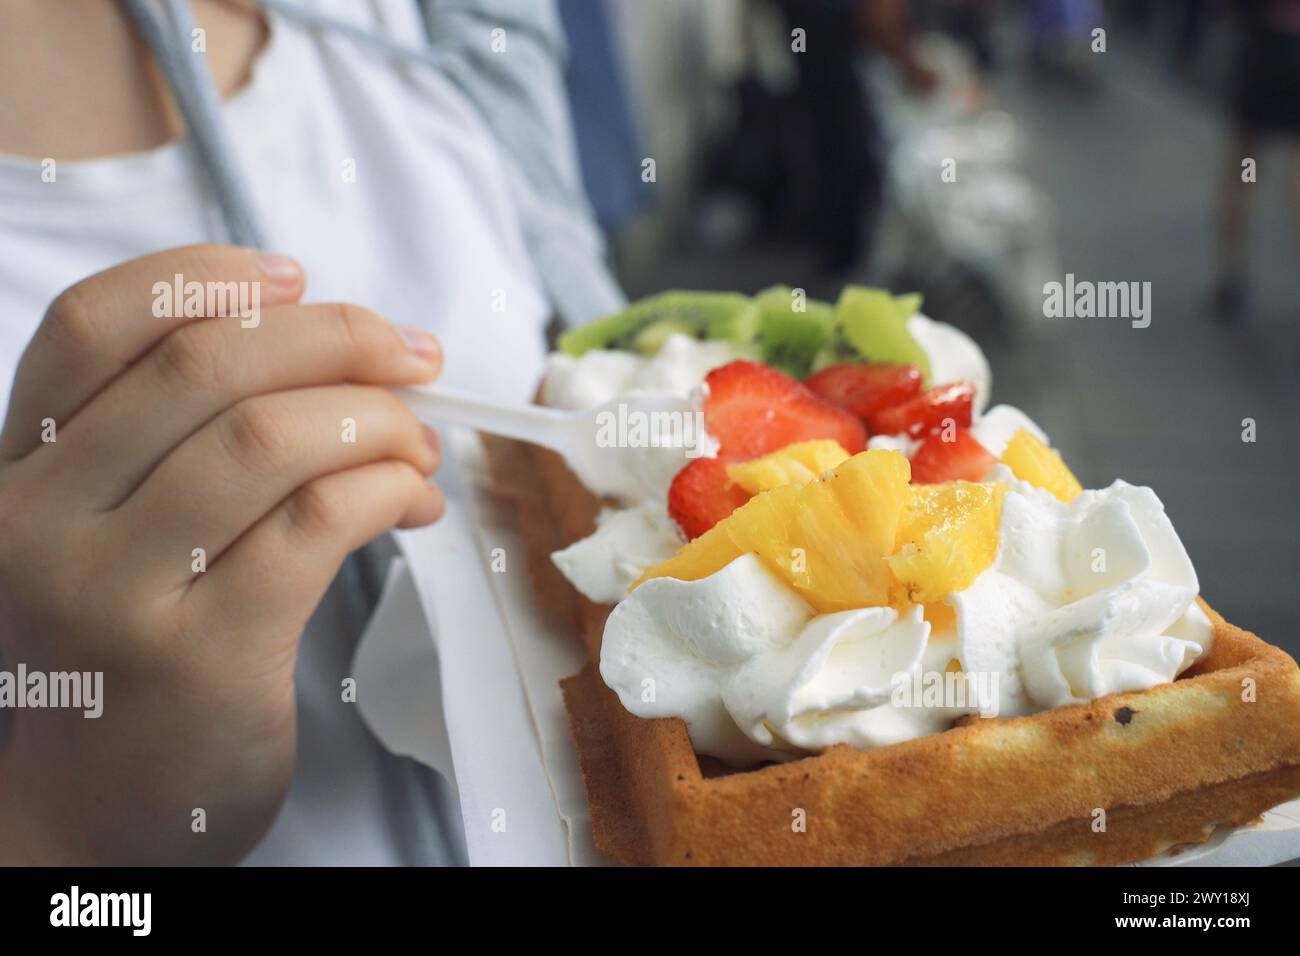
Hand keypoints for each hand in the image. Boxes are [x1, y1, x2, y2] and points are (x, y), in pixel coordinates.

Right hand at [0, 245, 444, 863]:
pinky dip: (388, 489)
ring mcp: (113, 590)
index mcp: (19, 471)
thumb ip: (183, 444)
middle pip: (207, 365)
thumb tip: (343, 355)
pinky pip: (321, 521)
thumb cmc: (127, 655)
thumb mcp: (114, 537)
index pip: (95, 326)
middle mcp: (42, 520)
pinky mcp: (201, 654)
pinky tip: (411, 504)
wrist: (91, 816)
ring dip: (381, 422)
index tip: (298, 276)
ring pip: (274, 438)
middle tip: (416, 359)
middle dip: (339, 338)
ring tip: (420, 451)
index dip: (206, 277)